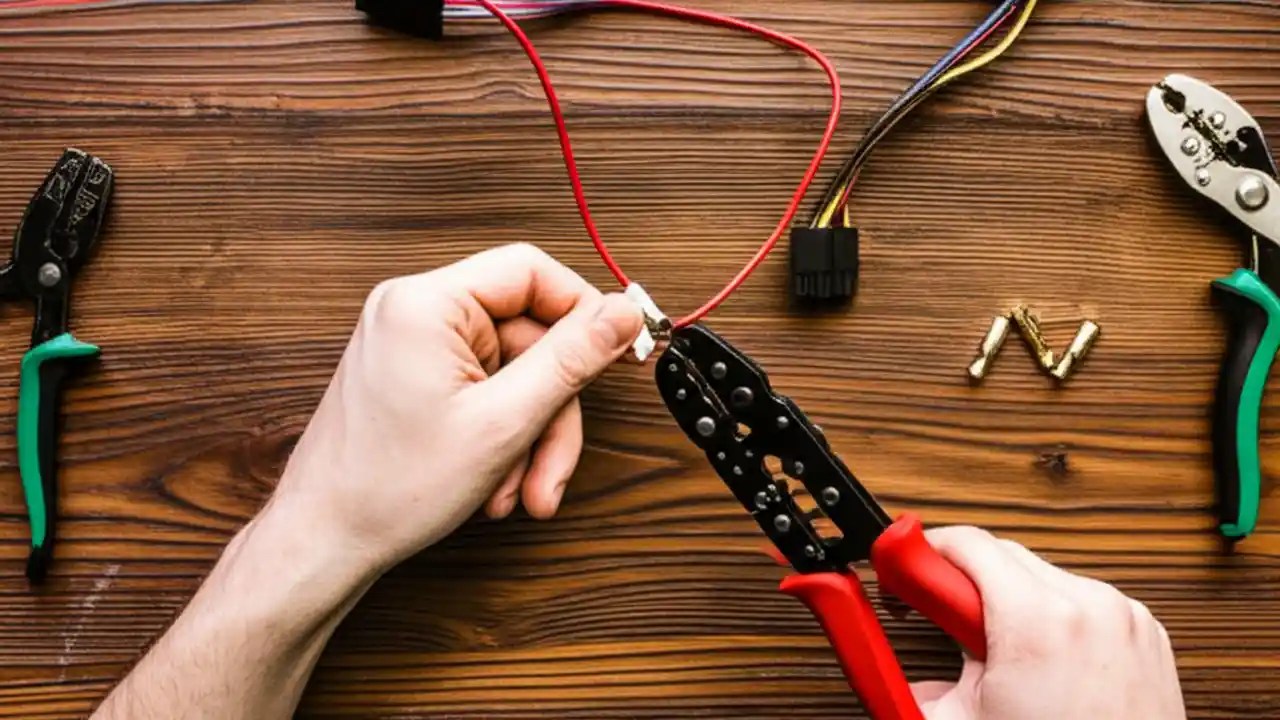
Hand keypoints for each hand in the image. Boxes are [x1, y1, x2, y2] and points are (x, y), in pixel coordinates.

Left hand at [273, 243, 643, 572]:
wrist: (325, 542)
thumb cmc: (388, 489)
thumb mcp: (504, 422)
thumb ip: (570, 359)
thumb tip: (622, 313)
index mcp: (427, 304)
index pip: (531, 271)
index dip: (584, 312)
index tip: (618, 351)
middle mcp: (416, 314)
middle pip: (528, 337)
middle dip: (551, 410)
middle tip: (556, 465)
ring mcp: (414, 347)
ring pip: (513, 376)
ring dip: (530, 437)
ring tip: (523, 491)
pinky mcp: (416, 378)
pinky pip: (486, 394)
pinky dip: (503, 439)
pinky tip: (495, 486)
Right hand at [912, 528, 1185, 719]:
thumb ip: (909, 678)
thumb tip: (878, 656)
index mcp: (1040, 621)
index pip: (966, 543)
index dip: (923, 552)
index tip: (903, 566)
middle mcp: (1089, 606)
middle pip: (1003, 555)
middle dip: (964, 581)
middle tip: (940, 616)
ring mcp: (1124, 616)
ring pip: (1043, 577)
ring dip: (1012, 601)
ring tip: (1005, 661)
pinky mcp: (1145, 632)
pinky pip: (1083, 601)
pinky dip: (1056, 619)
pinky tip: (1044, 665)